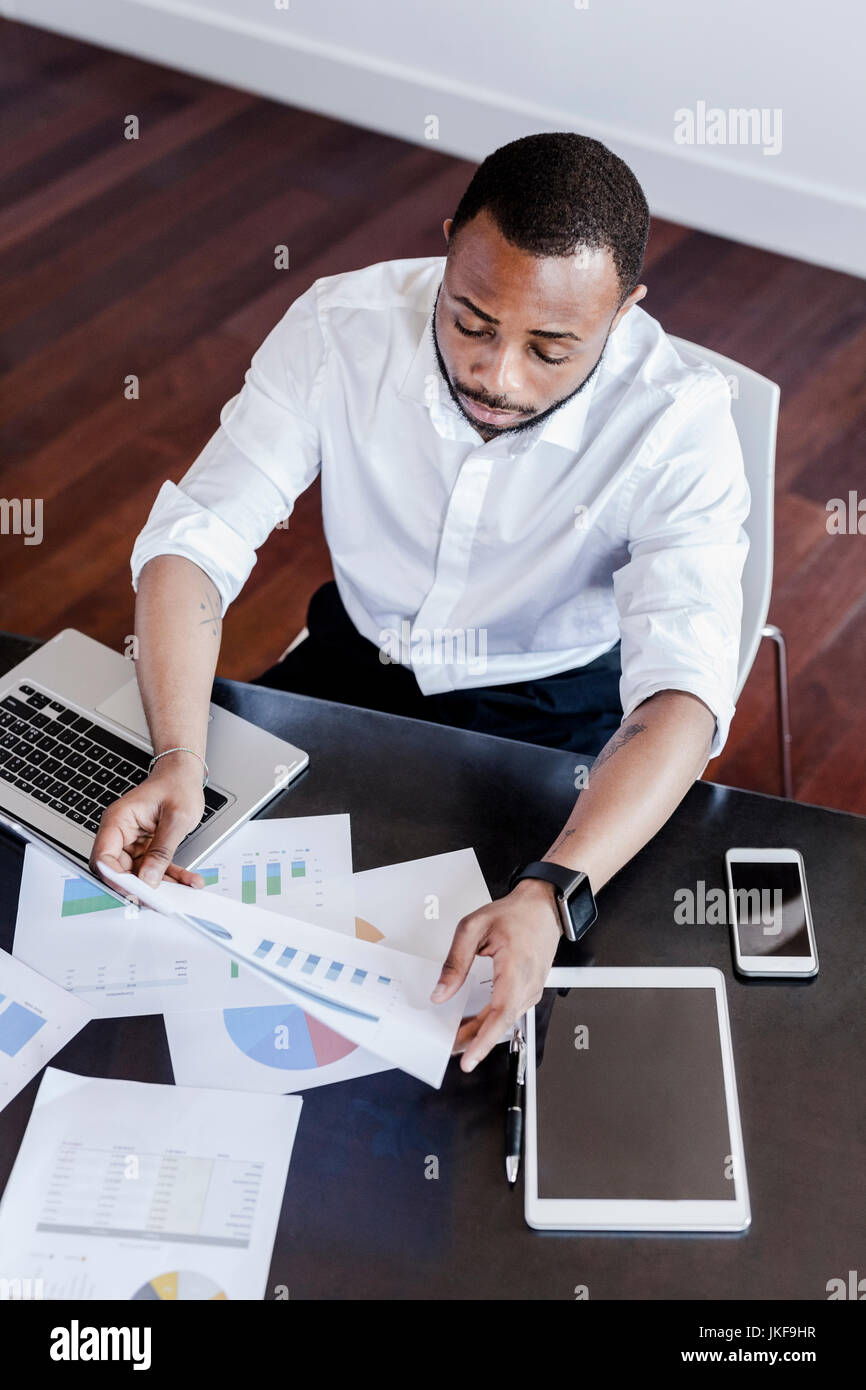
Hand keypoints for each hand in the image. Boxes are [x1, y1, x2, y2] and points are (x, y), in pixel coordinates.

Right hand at [89, 757, 206, 888]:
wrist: (184, 774)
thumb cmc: (177, 785)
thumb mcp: (176, 818)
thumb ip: (162, 851)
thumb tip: (149, 879)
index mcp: (118, 821)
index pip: (104, 858)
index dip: (116, 879)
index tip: (135, 892)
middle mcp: (121, 833)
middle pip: (120, 870)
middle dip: (141, 887)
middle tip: (161, 900)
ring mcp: (133, 841)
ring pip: (140, 873)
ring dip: (162, 884)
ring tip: (183, 889)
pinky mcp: (146, 847)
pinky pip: (154, 867)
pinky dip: (171, 875)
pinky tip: (187, 880)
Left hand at [431, 878, 561, 1071]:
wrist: (543, 907)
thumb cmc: (515, 914)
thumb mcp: (473, 928)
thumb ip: (455, 962)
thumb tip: (442, 992)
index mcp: (516, 969)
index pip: (500, 1015)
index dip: (483, 1041)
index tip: (469, 1059)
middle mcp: (528, 984)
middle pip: (499, 1023)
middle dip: (474, 1040)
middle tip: (449, 1047)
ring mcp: (532, 989)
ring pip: (504, 1020)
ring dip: (481, 1031)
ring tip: (457, 1037)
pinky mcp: (531, 990)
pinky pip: (510, 1011)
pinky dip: (491, 1020)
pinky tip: (476, 1022)